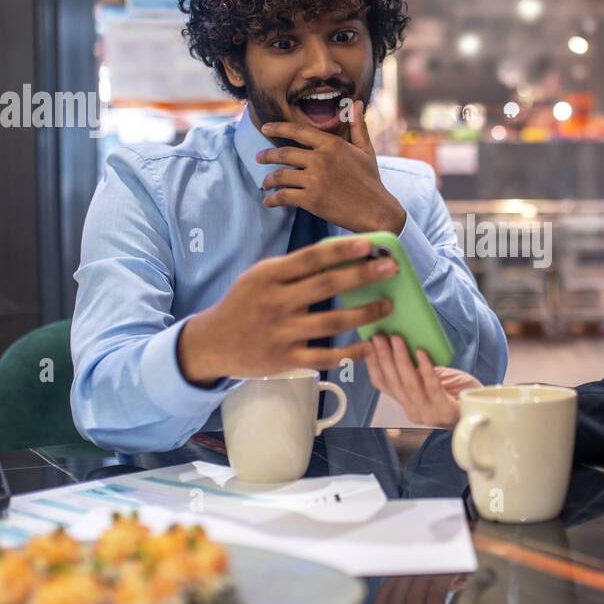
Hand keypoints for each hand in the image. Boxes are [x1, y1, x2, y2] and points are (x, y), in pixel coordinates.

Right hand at [177, 237, 396, 385]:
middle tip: (391, 269)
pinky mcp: (285, 359)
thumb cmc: (244, 304)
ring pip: (332, 322)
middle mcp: (275, 302)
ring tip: (387, 305)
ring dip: (365, 313)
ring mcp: (281, 332)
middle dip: (363, 275)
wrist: (212, 342)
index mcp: (268, 275)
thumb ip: (293, 269)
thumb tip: (339, 258)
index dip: (342, 250)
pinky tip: (369, 346)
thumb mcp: (259, 277)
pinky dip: (350, 353)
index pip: (311, 258)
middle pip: (327, 286)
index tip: (369, 245)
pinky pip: (325, 357)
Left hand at [256, 100, 407, 233]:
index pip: (298, 131)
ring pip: (280, 175)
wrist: (376, 211)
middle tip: (258, 157)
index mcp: (332, 145)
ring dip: (268, 179)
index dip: (278, 127)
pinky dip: (273, 199)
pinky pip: (284, 196)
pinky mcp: (311, 200)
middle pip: (284, 153)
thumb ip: (358, 126)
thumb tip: (358, 103)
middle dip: (266, 155)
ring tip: (265, 182)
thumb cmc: (371, 181)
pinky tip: (269, 201)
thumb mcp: (366, 151)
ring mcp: (315, 180)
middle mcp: (321, 159)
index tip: (265, 127)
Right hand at [365, 334, 480, 427]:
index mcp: (407, 403)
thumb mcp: (430, 378)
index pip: (383, 385)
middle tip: (379, 337)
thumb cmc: (457, 390)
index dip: (372, 365)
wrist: (483, 406)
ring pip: (409, 385)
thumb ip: (414, 369)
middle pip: (394, 383)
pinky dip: (425, 369)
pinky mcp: (446, 411)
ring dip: (401, 359)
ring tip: (397, 339)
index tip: (366, 345)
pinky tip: (421, 353)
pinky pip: (432, 387)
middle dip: (384, 357)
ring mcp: (429, 414)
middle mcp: (414, 411)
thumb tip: (398, 339)